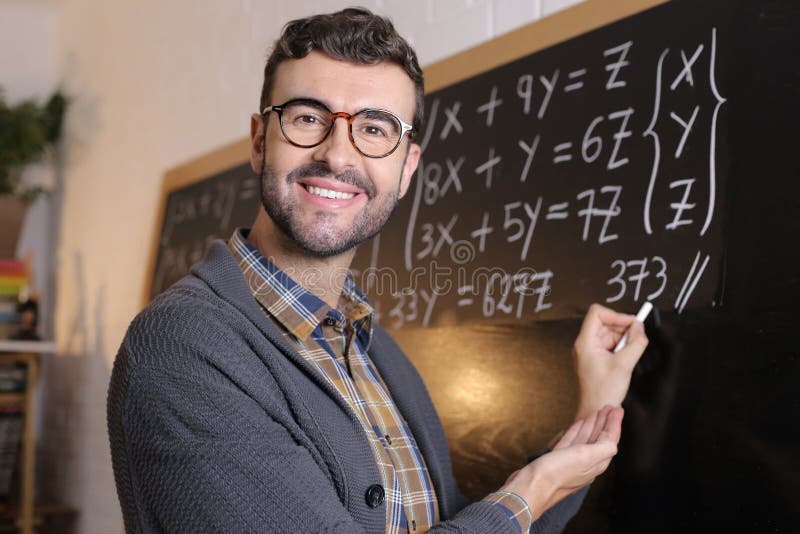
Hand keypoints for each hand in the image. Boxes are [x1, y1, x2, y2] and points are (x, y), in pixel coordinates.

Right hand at [501, 406, 622, 520]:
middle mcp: (587, 463)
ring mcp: (572, 461)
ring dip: (592, 425)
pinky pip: (572, 441)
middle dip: (605, 422)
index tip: (617, 408)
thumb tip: (613, 440)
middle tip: (609, 407)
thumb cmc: (557, 472)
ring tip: (596, 412)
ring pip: (586, 439)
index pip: (610, 440)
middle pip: (600, 439)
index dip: (614, 423)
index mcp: (596, 464)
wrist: (531, 486)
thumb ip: (603, 447)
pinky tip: (579, 423)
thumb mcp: (585, 457)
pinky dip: (577, 431)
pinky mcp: (557, 459)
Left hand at [573, 304, 648, 419]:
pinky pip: (610, 344)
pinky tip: (626, 358)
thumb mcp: (624, 365)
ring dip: (623, 339)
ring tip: (631, 353)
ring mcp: (590, 350)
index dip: (616, 315)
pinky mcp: (596, 357)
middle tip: (637, 338)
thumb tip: (640, 327)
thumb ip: (635, 343)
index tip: (632, 323)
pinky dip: (621, 347)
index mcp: (585, 342)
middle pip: (605, 322)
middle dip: (623, 328)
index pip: (597, 313)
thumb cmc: (603, 392)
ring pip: (609, 333)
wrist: (596, 410)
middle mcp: (585, 344)